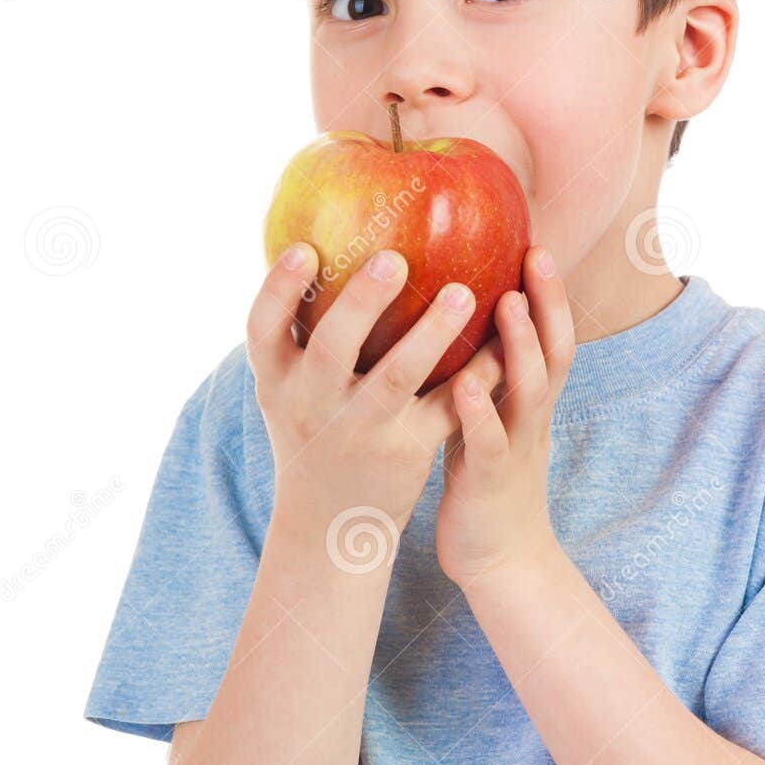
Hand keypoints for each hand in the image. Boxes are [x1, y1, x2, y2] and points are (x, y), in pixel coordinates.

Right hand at [246, 245, 505, 547]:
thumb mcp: (288, 389)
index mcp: (277, 380)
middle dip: (361, 303)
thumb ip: (298, 331)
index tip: (303, 248)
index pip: (261, 329)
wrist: (330, 523)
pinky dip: (478, 373)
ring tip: (463, 292)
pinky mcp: (407, 452)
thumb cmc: (312, 432)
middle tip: (394, 258)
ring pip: (397, 377)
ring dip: (431, 333)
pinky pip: (448, 405)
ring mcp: (361, 430)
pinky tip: (503, 340)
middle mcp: (313, 405)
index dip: (279, 288)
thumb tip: (314, 241)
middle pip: (332, 349)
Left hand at [435, 245, 575, 587]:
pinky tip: (464, 384)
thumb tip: (445, 317)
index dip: (550, 293)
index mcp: (530, 401)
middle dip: (549, 303)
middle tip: (538, 253)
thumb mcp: (486, 418)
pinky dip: (480, 411)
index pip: (551, 337)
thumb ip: (476, 372)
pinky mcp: (490, 481)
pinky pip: (488, 442)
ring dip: (520, 346)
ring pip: (529, 391)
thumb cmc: (482, 480)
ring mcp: (516, 448)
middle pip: (554, 352)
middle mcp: (532, 418)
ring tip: (507, 303)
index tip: (537, 242)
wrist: (500, 561)